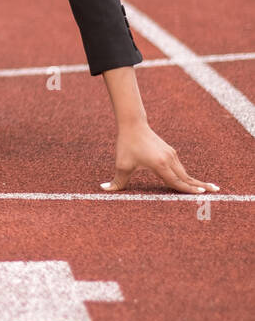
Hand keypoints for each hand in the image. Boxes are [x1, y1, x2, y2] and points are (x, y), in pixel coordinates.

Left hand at [101, 122, 218, 193]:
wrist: (133, 124)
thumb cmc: (127, 145)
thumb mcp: (121, 164)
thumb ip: (117, 181)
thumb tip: (104, 189)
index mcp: (160, 164)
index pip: (176, 181)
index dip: (188, 190)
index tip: (201, 195)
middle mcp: (169, 159)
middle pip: (186, 177)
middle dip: (200, 186)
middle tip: (215, 192)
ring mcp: (171, 155)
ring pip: (184, 172)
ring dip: (195, 180)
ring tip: (208, 187)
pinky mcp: (169, 152)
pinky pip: (180, 167)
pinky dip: (187, 174)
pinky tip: (190, 180)